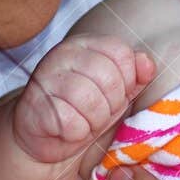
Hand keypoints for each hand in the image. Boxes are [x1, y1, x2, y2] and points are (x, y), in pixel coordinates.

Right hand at [12, 34, 152, 164]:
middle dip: (112, 104)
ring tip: (85, 120)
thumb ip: (136, 74)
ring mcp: (44, 78)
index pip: (122, 53)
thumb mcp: (118, 90)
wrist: (47, 135)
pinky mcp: (33, 106)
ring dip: (95, 120)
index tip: (116, 92)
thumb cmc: (87, 108)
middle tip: (99, 111)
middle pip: (109, 78)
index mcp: (86, 44)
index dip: (127, 79)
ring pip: (90, 100)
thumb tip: (146, 63)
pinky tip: (69, 129)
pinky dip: (76, 132)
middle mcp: (63, 54)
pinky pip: (71, 123)